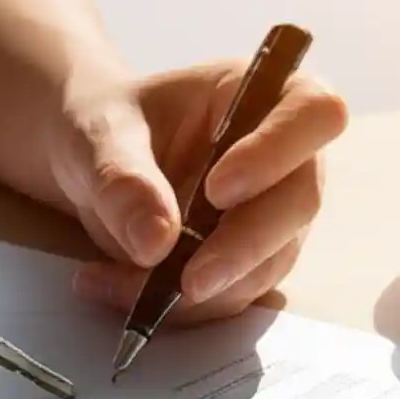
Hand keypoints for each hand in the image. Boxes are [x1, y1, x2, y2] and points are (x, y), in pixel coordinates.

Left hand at [49, 60, 347, 323]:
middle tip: (188, 280)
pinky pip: (233, 294)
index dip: (277, 153)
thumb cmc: (100, 125)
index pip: (314, 111)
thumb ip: (123, 180)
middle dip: (244, 246)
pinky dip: (181, 306)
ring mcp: (272, 211)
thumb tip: (157, 242)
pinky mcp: (250, 260)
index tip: (218, 190)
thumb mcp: (96, 136)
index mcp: (256, 92)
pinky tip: (118, 288)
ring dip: (203, 290)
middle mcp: (282, 154)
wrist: (85, 162)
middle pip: (301, 201)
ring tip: (114, 281)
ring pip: (270, 262)